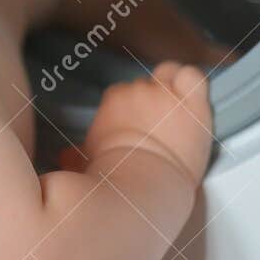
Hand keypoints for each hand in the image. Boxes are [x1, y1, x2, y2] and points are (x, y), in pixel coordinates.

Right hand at [64, 62, 213, 184]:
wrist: (145, 184)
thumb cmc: (114, 177)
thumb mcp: (88, 163)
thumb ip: (77, 154)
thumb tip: (66, 157)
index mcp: (113, 100)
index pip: (123, 92)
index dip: (132, 109)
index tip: (136, 126)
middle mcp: (138, 91)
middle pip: (147, 84)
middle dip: (152, 102)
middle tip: (157, 125)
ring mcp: (165, 94)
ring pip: (169, 75)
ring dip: (173, 89)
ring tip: (176, 112)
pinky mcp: (191, 102)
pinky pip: (192, 77)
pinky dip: (192, 83)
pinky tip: (192, 96)